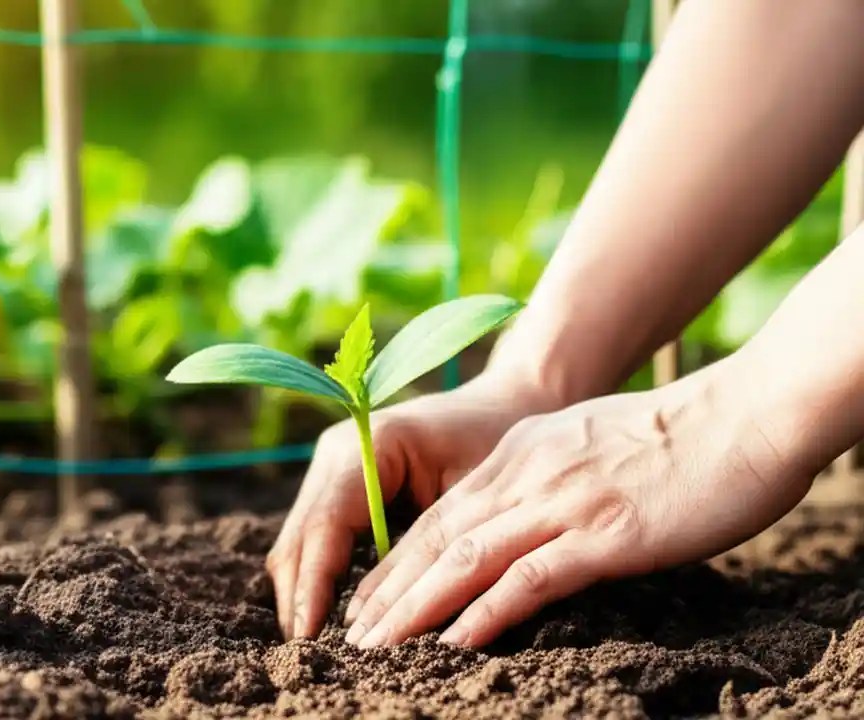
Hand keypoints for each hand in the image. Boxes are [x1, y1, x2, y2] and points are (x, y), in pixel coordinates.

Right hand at [268, 372, 562, 639]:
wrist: (507, 401)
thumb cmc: (500, 443)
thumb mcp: (475, 493)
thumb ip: (436, 546)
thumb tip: (402, 615)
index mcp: (370, 445)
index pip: (326, 524)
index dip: (314, 584)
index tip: (310, 635)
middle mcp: (338, 452)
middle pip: (300, 536)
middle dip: (300, 597)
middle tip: (307, 655)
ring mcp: (331, 466)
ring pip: (299, 541)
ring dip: (303, 591)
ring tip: (315, 646)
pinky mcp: (336, 484)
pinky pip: (314, 538)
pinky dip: (317, 577)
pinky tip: (326, 618)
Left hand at [343, 361, 810, 648]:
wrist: (742, 415)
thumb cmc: (678, 436)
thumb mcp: (589, 444)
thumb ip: (548, 476)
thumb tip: (527, 518)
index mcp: (521, 453)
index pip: (441, 514)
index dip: (397, 561)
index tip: (366, 598)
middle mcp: (527, 474)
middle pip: (437, 538)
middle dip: (388, 590)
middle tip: (351, 634)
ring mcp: (562, 503)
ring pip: (466, 558)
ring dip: (415, 607)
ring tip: (377, 646)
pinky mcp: (604, 533)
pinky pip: (529, 578)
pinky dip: (485, 613)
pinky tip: (454, 642)